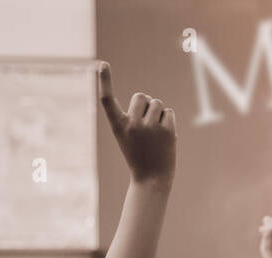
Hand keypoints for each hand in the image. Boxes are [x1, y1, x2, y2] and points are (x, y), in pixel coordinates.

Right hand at [99, 62, 175, 184]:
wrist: (152, 179)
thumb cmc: (139, 155)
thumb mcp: (129, 135)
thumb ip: (134, 117)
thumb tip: (151, 101)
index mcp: (118, 125)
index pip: (107, 99)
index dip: (104, 80)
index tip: (102, 63)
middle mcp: (132, 124)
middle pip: (140, 96)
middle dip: (145, 104)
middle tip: (146, 123)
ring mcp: (150, 127)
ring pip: (156, 103)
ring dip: (158, 113)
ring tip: (156, 132)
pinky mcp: (167, 131)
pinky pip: (169, 112)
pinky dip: (168, 121)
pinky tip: (165, 135)